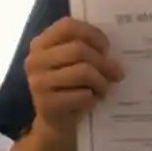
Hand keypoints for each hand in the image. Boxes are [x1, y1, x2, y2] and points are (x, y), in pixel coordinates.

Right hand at [23, 16, 125, 138]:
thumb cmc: (70, 87)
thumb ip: (87, 49)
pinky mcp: (46, 104)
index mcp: (41, 43)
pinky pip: (81, 95)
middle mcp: (35, 60)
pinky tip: (93, 101)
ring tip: (105, 88)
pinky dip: (93, 98)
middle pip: (78, 49)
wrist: (56, 124)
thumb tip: (115, 51)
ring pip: (82, 71)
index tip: (107, 47)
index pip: (67, 26)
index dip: (92, 34)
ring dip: (101, 82)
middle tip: (116, 73)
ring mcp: (38, 83)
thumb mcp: (74, 64)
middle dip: (103, 62)